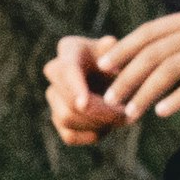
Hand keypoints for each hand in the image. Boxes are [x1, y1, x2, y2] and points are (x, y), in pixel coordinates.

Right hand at [43, 31, 129, 149]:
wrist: (116, 74)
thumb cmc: (120, 58)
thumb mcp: (121, 49)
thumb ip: (116, 48)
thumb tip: (109, 43)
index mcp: (69, 49)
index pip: (65, 70)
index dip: (74, 87)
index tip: (84, 103)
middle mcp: (54, 72)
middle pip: (67, 100)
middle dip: (98, 112)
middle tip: (125, 116)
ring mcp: (54, 97)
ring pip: (66, 119)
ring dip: (96, 124)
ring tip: (121, 119)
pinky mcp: (59, 119)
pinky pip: (69, 135)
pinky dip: (90, 135)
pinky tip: (107, 127)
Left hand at [86, 0, 179, 124]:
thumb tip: (177, 47)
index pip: (150, 31)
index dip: (124, 48)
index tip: (104, 66)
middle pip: (154, 51)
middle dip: (126, 76)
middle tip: (108, 99)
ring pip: (171, 68)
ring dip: (145, 92)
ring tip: (129, 112)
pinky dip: (179, 97)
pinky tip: (164, 111)